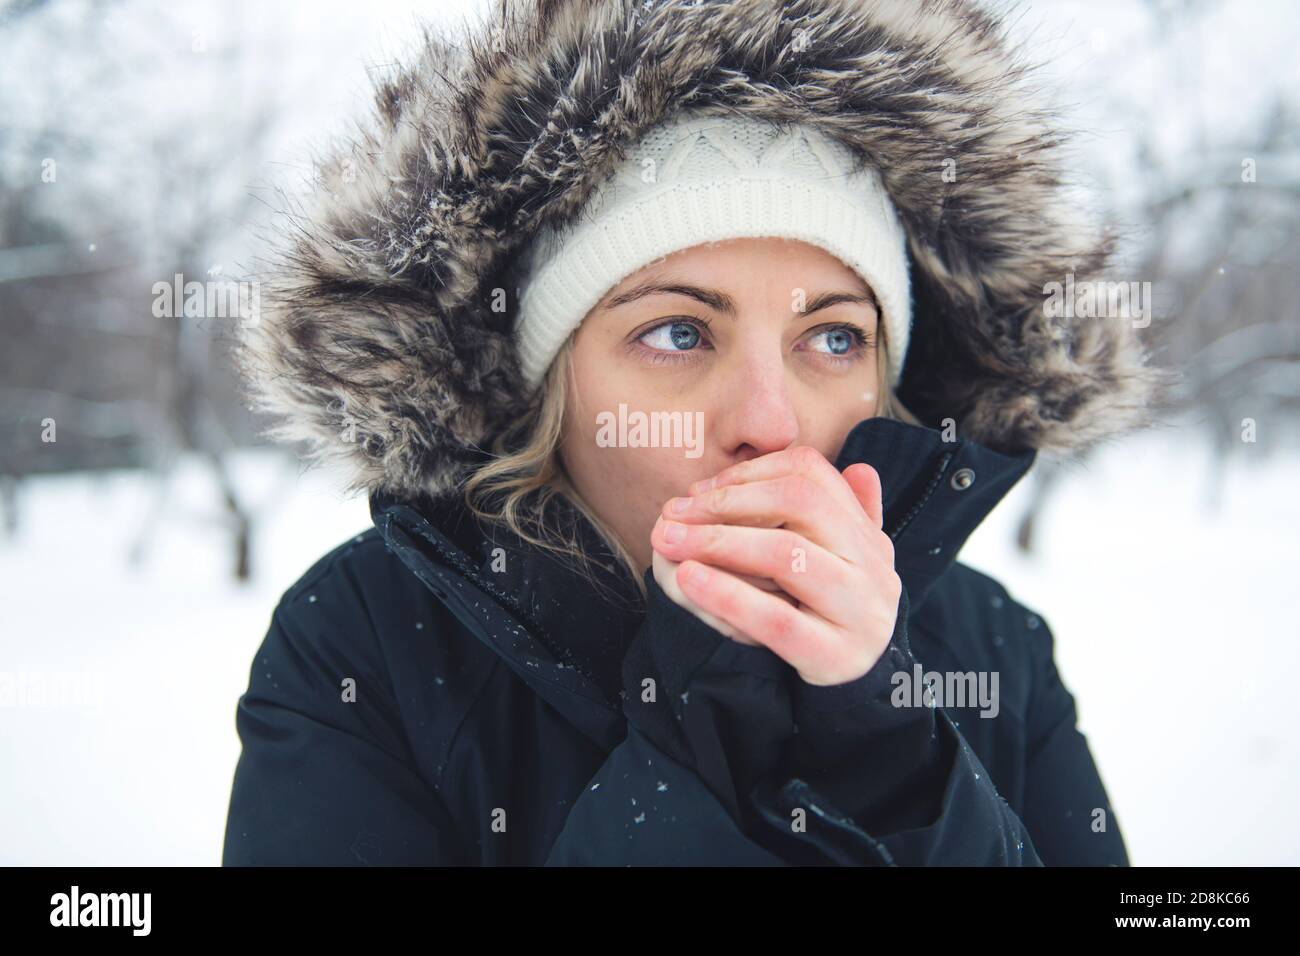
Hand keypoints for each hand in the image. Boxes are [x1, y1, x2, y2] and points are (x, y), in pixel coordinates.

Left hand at [648, 446, 901, 685]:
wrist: (858, 691)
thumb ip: (841, 516)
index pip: (811, 475)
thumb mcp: (842, 562)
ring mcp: (859, 612)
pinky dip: (728, 595)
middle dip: (727, 503)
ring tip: (669, 540)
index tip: (699, 491)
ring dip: (719, 541)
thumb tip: (858, 466)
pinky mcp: (833, 655)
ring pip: (787, 556)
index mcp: (867, 535)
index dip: (750, 473)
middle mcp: (872, 566)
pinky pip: (777, 620)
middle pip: (800, 503)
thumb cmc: (832, 614)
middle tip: (672, 513)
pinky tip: (688, 579)